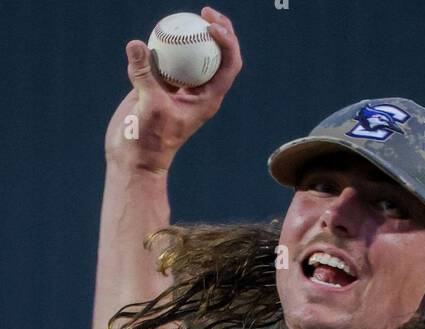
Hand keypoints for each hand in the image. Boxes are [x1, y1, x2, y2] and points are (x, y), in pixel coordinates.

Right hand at [105, 8, 242, 172]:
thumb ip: (143, 75)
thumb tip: (136, 44)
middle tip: (204, 11)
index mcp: (208, 98)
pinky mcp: (159, 84)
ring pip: (190, 52)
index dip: (228, 41)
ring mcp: (179, 86)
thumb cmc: (149, 140)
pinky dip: (159, 44)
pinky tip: (152, 33)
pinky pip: (164, 57)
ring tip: (179, 16)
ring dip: (188, 33)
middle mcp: (197, 90)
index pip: (229, 65)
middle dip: (216, 28)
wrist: (133, 156)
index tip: (210, 26)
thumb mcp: (148, 106)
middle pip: (215, 53)